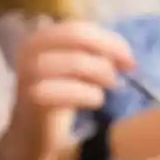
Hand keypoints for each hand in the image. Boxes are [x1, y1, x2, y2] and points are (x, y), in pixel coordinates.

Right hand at [10, 22, 134, 149]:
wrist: (34, 133)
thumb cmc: (62, 96)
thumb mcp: (80, 69)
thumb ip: (97, 55)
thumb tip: (126, 57)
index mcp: (42, 38)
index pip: (80, 27)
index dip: (111, 40)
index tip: (130, 60)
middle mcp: (31, 50)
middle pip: (76, 35)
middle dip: (108, 50)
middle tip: (127, 70)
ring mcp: (29, 73)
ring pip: (75, 61)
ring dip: (101, 73)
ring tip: (108, 87)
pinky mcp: (33, 99)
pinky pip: (69, 90)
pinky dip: (89, 94)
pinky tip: (96, 101)